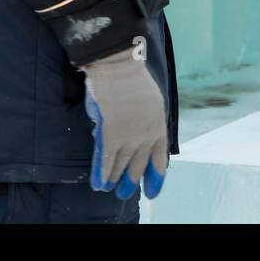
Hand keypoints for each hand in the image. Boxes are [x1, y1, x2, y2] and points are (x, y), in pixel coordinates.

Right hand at [81, 45, 168, 199]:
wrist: (119, 67)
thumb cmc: (133, 79)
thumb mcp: (152, 101)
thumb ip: (146, 121)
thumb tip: (132, 136)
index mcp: (159, 125)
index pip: (160, 158)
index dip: (156, 176)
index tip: (153, 190)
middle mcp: (147, 135)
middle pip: (139, 166)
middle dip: (132, 182)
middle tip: (125, 193)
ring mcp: (130, 137)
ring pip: (122, 166)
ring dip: (115, 180)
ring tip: (110, 190)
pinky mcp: (111, 136)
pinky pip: (106, 161)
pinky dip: (102, 174)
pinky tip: (99, 183)